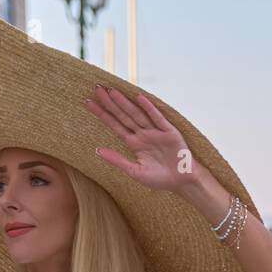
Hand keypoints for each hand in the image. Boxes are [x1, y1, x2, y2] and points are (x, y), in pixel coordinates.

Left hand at [85, 85, 200, 192]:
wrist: (182, 182)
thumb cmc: (159, 178)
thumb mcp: (134, 171)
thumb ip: (117, 159)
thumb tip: (97, 150)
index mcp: (134, 143)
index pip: (115, 125)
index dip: (102, 114)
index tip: (89, 103)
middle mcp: (143, 134)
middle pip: (123, 116)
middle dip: (110, 103)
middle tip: (97, 89)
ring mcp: (155, 131)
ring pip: (137, 114)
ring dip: (125, 103)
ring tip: (112, 91)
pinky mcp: (169, 131)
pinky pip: (157, 118)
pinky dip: (149, 108)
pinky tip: (139, 98)